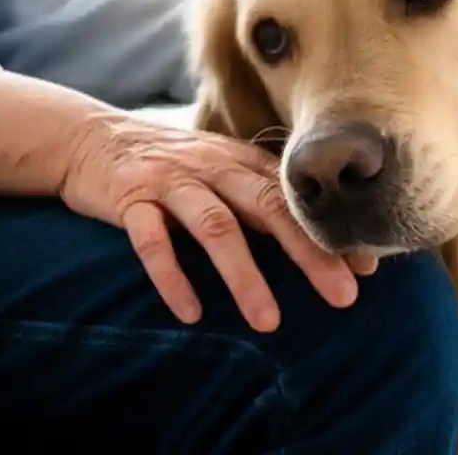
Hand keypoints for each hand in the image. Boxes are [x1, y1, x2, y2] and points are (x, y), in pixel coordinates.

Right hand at [60, 114, 377, 331]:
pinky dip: (171, 276)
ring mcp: (170, 180)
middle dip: (308, 254)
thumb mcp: (221, 172)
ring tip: (269, 322)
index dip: (331, 232)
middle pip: (268, 209)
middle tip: (342, 297)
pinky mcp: (129, 197)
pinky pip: (150, 239)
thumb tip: (322, 244)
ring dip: (244, 275)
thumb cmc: (171, 166)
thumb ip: (264, 202)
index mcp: (240, 162)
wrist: (90, 136)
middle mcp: (211, 166)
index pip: (296, 198)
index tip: (367, 269)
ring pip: (214, 226)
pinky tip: (190, 314)